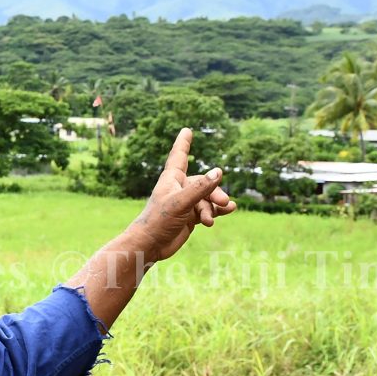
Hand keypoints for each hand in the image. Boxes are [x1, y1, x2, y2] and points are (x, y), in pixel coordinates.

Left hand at [127, 128, 235, 262]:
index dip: (183, 143)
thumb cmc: (159, 220)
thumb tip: (218, 172)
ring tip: (220, 213)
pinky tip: (226, 213)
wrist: (150, 245)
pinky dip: (217, 211)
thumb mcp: (182, 202)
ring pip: (208, 198)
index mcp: (172, 179)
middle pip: (204, 182)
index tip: (186, 130)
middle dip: (215, 192)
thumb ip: (201, 188)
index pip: (179, 156)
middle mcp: (179, 189)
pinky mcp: (190, 217)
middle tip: (223, 202)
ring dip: (216, 205)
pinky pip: (208, 210)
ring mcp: (186, 203)